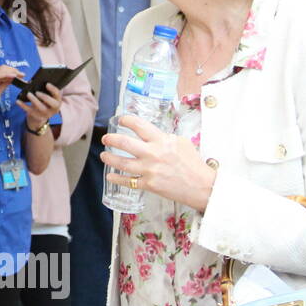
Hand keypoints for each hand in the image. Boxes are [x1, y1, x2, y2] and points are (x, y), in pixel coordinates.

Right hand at [0, 64, 21, 120]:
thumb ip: (4, 84)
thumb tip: (11, 79)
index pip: (3, 70)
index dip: (13, 71)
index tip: (21, 75)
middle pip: (3, 68)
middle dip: (14, 70)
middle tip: (22, 75)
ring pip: (1, 69)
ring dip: (12, 71)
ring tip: (20, 75)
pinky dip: (7, 75)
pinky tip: (14, 77)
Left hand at [18, 83, 63, 132]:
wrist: (40, 116)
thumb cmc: (45, 101)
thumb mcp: (48, 96)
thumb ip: (46, 90)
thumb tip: (39, 80)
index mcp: (57, 101)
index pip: (57, 94)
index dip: (53, 89)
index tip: (47, 84)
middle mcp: (53, 108)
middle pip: (52, 103)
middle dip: (45, 97)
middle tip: (37, 92)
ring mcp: (45, 113)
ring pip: (41, 107)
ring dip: (34, 100)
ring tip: (28, 94)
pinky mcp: (36, 116)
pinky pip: (29, 111)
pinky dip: (23, 105)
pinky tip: (18, 101)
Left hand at [100, 114, 216, 211]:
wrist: (202, 186)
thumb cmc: (193, 163)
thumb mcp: (181, 142)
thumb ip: (164, 137)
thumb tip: (150, 134)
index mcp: (162, 141)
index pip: (139, 125)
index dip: (127, 120)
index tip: (121, 119)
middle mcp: (153, 154)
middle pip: (124, 143)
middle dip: (111, 139)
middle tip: (106, 138)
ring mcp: (149, 170)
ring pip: (122, 163)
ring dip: (109, 158)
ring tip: (104, 155)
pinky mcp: (149, 184)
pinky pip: (128, 181)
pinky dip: (117, 178)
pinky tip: (110, 175)